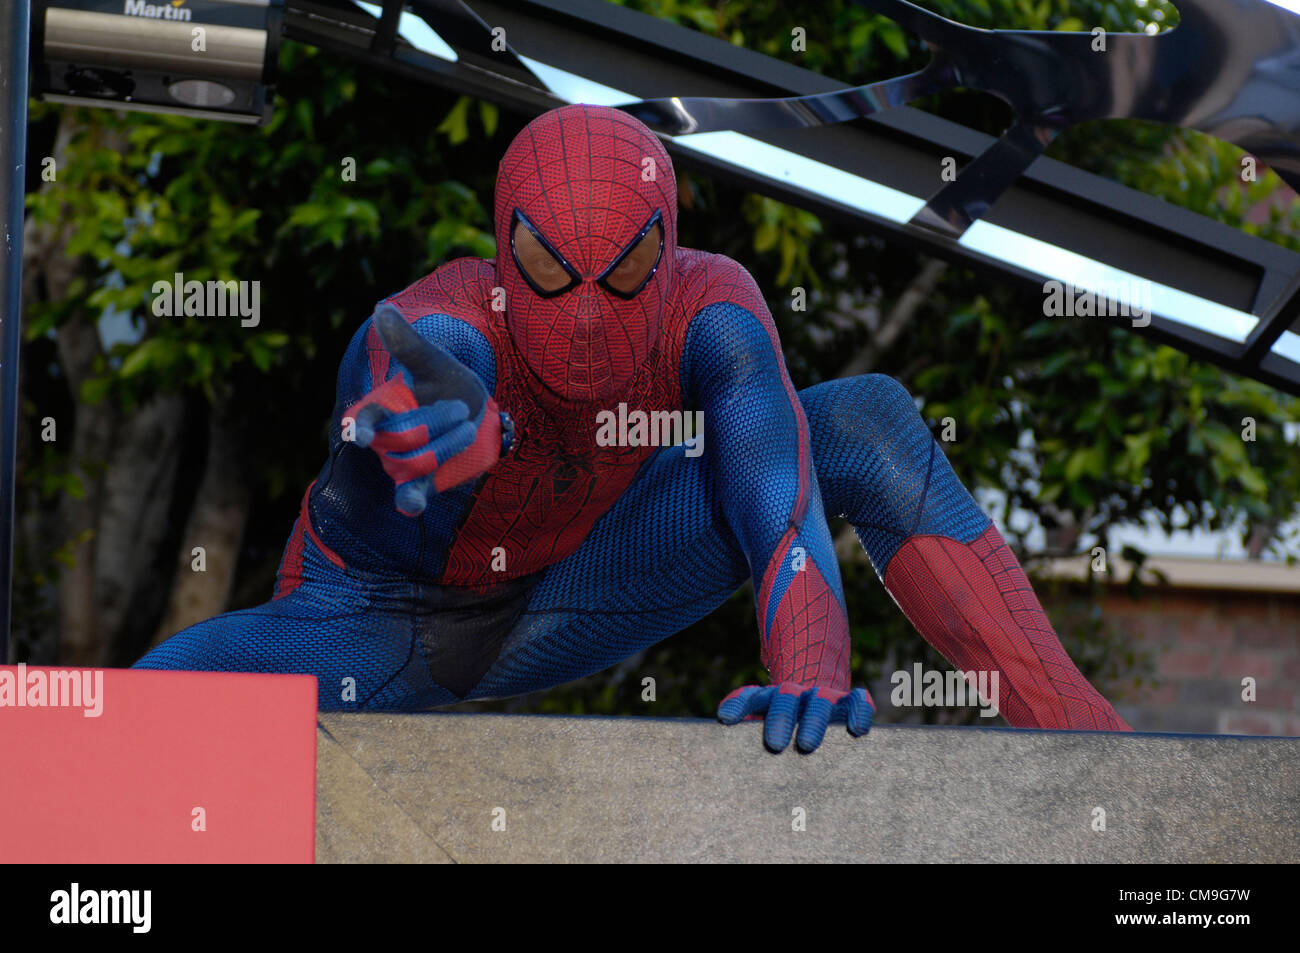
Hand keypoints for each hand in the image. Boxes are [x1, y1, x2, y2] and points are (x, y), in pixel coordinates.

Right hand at [344, 305, 510, 515]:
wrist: (473, 409)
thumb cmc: (446, 380)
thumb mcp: (434, 360)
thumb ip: (407, 342)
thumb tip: (382, 308)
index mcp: (382, 407)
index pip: (364, 420)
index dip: (362, 428)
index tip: (363, 437)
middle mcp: (386, 437)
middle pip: (400, 441)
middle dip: (433, 425)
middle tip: (460, 408)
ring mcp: (401, 460)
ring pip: (413, 465)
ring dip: (443, 448)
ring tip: (466, 430)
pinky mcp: (419, 480)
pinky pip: (409, 494)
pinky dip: (410, 501)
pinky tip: (412, 506)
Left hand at [718, 682, 873, 752]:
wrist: (818, 703)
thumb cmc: (785, 726)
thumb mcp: (763, 724)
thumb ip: (745, 732)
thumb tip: (730, 740)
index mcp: (769, 698)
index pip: (751, 697)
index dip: (739, 704)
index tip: (726, 718)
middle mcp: (796, 694)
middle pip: (786, 699)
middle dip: (780, 720)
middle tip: (773, 744)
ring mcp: (823, 696)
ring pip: (820, 701)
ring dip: (813, 720)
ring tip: (806, 745)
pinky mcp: (850, 701)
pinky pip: (858, 701)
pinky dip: (859, 711)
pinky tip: (858, 729)